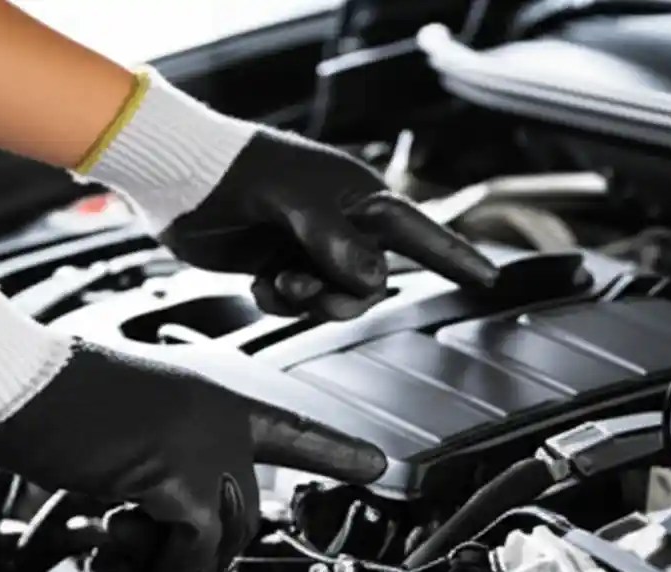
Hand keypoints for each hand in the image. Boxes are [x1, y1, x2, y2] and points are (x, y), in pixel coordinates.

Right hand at [0, 340, 385, 571]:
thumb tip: (178, 524)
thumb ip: (171, 465)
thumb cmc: (61, 394)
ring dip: (181, 558)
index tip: (376, 463)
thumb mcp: (134, 422)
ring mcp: (208, 445)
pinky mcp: (182, 476)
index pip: (290, 426)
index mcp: (215, 396)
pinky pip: (196, 547)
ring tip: (131, 539)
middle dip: (206, 545)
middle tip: (152, 547)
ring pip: (227, 534)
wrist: (21, 376)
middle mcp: (223, 418)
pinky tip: (130, 543)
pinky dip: (167, 565)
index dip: (335, 449)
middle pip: (248, 510)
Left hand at [78, 70, 498, 319]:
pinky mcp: (278, 265)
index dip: (457, 258)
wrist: (180, 182)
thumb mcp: (296, 200)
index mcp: (360, 199)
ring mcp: (309, 247)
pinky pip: (298, 303)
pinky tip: (260, 280)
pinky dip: (279, 300)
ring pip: (334, 298)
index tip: (490, 279)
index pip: (422, 234)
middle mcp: (342, 225)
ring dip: (307, 300)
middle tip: (304, 286)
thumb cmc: (241, 170)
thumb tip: (371, 280)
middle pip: (372, 284)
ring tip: (278, 279)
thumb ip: (336, 242)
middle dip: (341, 295)